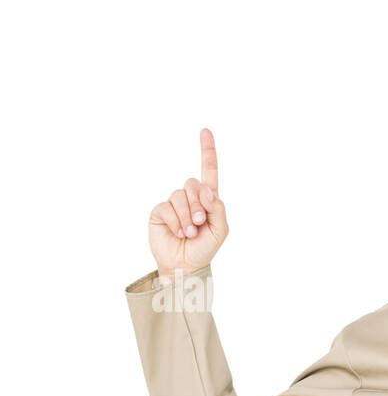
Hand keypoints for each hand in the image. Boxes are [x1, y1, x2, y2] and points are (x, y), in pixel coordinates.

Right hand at [148, 127, 227, 280]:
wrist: (185, 265)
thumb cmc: (205, 248)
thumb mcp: (220, 229)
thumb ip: (218, 208)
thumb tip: (207, 190)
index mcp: (208, 199)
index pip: (208, 172)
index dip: (207, 152)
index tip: (205, 131)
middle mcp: (190, 197)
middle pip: (194, 184)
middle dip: (199, 205)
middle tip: (199, 223)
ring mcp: (174, 203)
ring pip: (181, 195)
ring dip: (187, 217)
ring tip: (189, 232)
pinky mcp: (160, 210)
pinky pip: (168, 207)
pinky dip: (176, 222)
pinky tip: (178, 232)